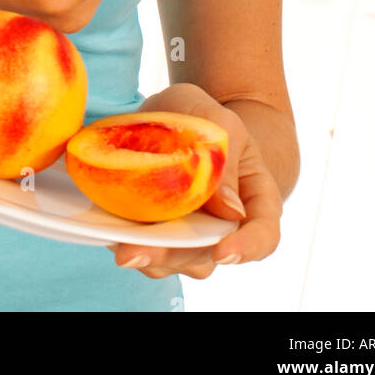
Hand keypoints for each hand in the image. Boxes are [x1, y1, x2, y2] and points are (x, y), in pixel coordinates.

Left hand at [105, 83, 283, 279]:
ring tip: (120, 245)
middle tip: (136, 252)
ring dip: (148, 257)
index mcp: (255, 197)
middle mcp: (224, 224)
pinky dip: (128, 240)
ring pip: (176, 260)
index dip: (247, 247)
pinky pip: (147, 248)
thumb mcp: (219, 123)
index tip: (223, 252)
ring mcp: (191, 231)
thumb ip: (225, 161)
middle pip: (209, 255)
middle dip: (173, 256)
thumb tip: (232, 212)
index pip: (264, 234)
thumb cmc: (207, 116)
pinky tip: (110, 230)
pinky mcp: (159, 230)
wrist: (177, 114)